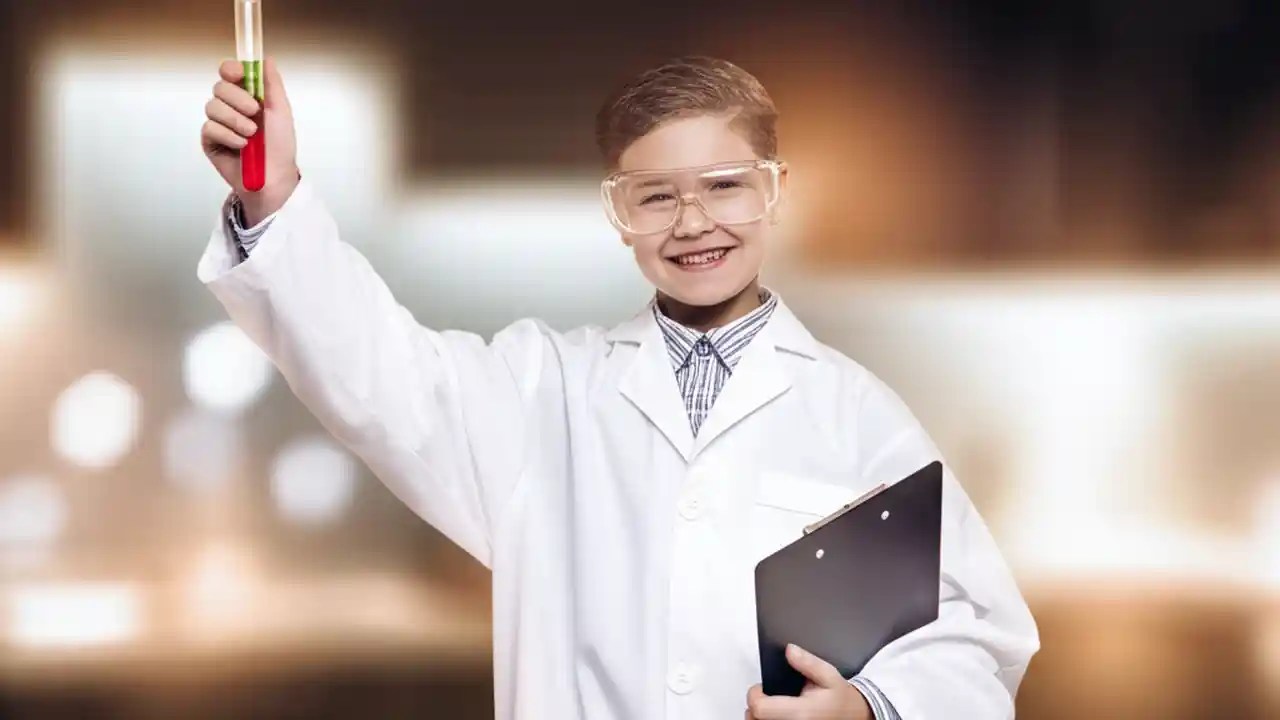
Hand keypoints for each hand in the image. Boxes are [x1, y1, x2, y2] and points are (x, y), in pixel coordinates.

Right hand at [201, 56, 299, 224]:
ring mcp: (218, 123)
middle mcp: (230, 107)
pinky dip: (229, 136)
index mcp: (247, 96)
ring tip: (251, 135)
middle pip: (219, 87)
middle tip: (255, 113)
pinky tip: (241, 147)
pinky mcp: (210, 140)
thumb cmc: (280, 147)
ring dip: (235, 120)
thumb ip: (272, 85)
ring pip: (212, 107)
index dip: (230, 70)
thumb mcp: (281, 112)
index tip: (237, 73)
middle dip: (237, 99)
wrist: (273, 178)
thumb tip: (267, 59)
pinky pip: (210, 128)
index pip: (229, 73)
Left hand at [745, 644, 871, 719]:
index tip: (760, 688)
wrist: (856, 716)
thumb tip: (790, 650)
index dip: (755, 695)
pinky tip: (776, 715)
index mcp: (802, 712)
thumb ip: (807, 662)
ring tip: (771, 707)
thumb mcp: (829, 675)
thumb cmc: (841, 699)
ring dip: (760, 716)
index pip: (760, 708)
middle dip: (756, 706)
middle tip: (766, 697)